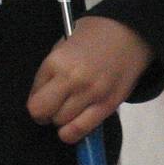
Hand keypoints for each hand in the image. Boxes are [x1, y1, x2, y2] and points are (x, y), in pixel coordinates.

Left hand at [27, 16, 155, 144]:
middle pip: (44, 114)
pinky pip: (81, 130)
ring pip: (62, 125)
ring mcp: (92, 94)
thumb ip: (50, 73)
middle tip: (54, 106)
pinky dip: (74, 131)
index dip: (37, 100)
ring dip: (63, 120)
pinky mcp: (108, 105)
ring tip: (71, 108)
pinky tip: (77, 121)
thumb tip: (41, 98)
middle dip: (45, 114)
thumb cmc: (92, 36)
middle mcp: (72, 80)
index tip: (44, 97)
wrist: (129, 33)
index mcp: (57, 62)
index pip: (33, 99)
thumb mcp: (64, 46)